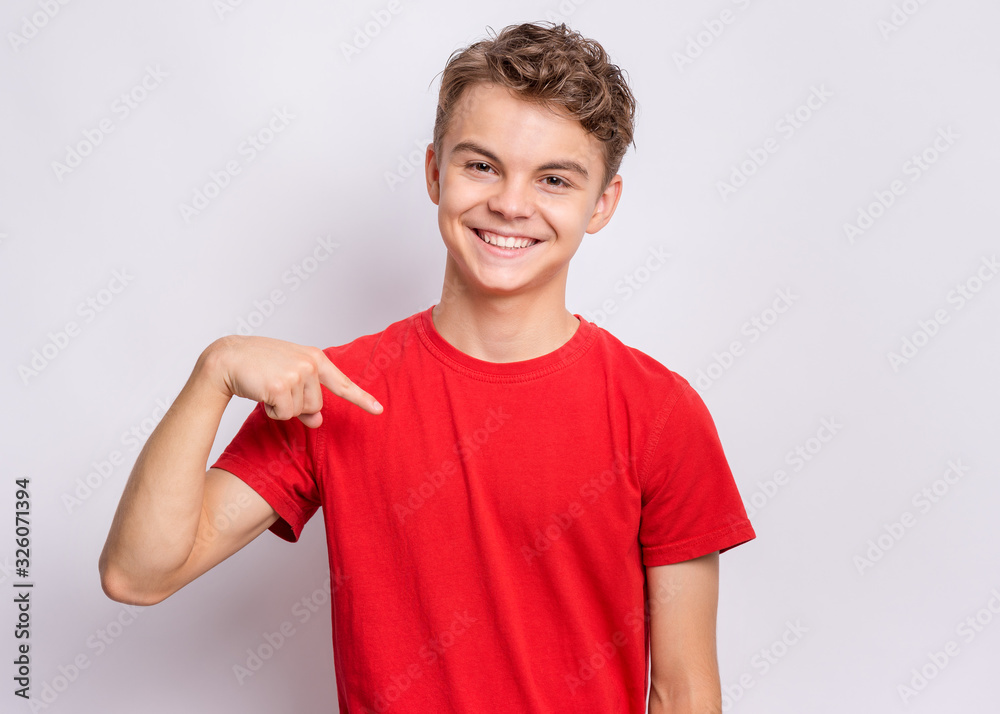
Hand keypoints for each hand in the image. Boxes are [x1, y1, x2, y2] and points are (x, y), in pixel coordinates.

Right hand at [205, 335, 382, 427]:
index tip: (378, 410)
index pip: (342, 382)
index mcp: (314, 357)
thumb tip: (319, 421)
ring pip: (300, 412)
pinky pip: (284, 415)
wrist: (227, 358)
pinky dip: (271, 411)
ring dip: (282, 407)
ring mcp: (296, 373)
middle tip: (276, 387)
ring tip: (267, 387)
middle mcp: (309, 363)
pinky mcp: (281, 385)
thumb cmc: (259, 367)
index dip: (361, 399)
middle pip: (316, 405)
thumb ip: (307, 398)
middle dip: (296, 405)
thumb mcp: (288, 380)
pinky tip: (261, 393)